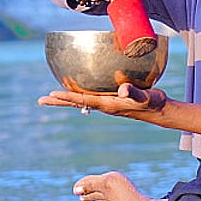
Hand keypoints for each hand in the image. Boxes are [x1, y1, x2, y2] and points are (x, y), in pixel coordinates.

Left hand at [38, 83, 167, 117]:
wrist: (160, 110)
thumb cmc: (154, 103)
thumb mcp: (146, 97)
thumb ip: (135, 93)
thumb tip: (123, 90)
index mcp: (109, 105)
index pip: (83, 100)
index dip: (67, 96)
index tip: (52, 94)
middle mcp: (104, 105)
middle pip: (76, 102)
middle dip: (58, 101)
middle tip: (40, 100)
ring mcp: (107, 103)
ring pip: (81, 100)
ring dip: (65, 98)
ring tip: (50, 96)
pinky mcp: (111, 99)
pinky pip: (89, 97)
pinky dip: (78, 94)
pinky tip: (74, 91)